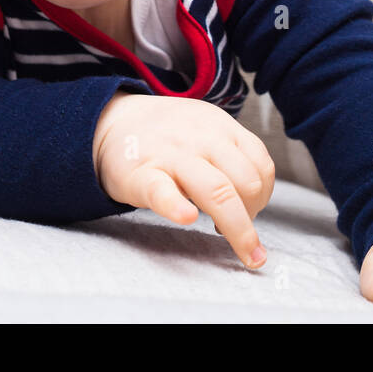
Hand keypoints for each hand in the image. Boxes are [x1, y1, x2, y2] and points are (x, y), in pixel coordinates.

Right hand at [92, 90, 275, 268]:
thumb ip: (232, 155)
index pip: (262, 166)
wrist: (109, 122)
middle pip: (248, 183)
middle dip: (252, 216)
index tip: (249, 210)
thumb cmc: (165, 135)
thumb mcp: (205, 127)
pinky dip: (177, 207)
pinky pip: (163, 192)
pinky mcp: (142, 175)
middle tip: (238, 233)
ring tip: (238, 249)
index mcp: (221, 127)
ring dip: (238, 229)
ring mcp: (172, 156)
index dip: (263, 196)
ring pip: (218, 193)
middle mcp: (202, 139)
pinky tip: (186, 218)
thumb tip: (255, 200)